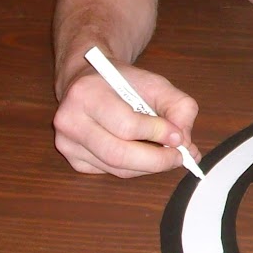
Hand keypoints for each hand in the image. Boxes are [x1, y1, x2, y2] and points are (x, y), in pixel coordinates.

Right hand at [53, 63, 200, 177]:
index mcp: (86, 94)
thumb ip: (177, 107)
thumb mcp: (154, 83)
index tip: (179, 137)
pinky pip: (111, 172)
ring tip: (168, 155)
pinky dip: (135, 168)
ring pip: (117, 169)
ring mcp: (67, 143)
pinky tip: (144, 154)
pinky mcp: (73, 159)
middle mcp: (69, 120)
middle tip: (180, 156)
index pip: (126, 125)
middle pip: (118, 154)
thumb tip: (185, 143)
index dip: (157, 134)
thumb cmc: (121, 82)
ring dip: (148, 166)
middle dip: (156, 160)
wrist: (87, 80)